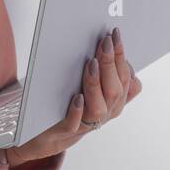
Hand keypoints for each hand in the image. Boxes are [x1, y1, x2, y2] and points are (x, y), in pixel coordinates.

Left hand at [4, 27, 142, 164]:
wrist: (43, 134)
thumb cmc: (68, 104)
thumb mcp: (88, 87)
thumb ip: (100, 72)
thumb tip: (104, 43)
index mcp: (113, 101)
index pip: (125, 78)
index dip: (121, 56)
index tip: (115, 35)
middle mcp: (104, 113)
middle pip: (115, 90)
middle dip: (111, 64)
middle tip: (104, 42)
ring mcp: (86, 124)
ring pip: (99, 108)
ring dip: (96, 84)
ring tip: (91, 64)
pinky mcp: (65, 132)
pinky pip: (74, 124)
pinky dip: (77, 111)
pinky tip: (77, 97)